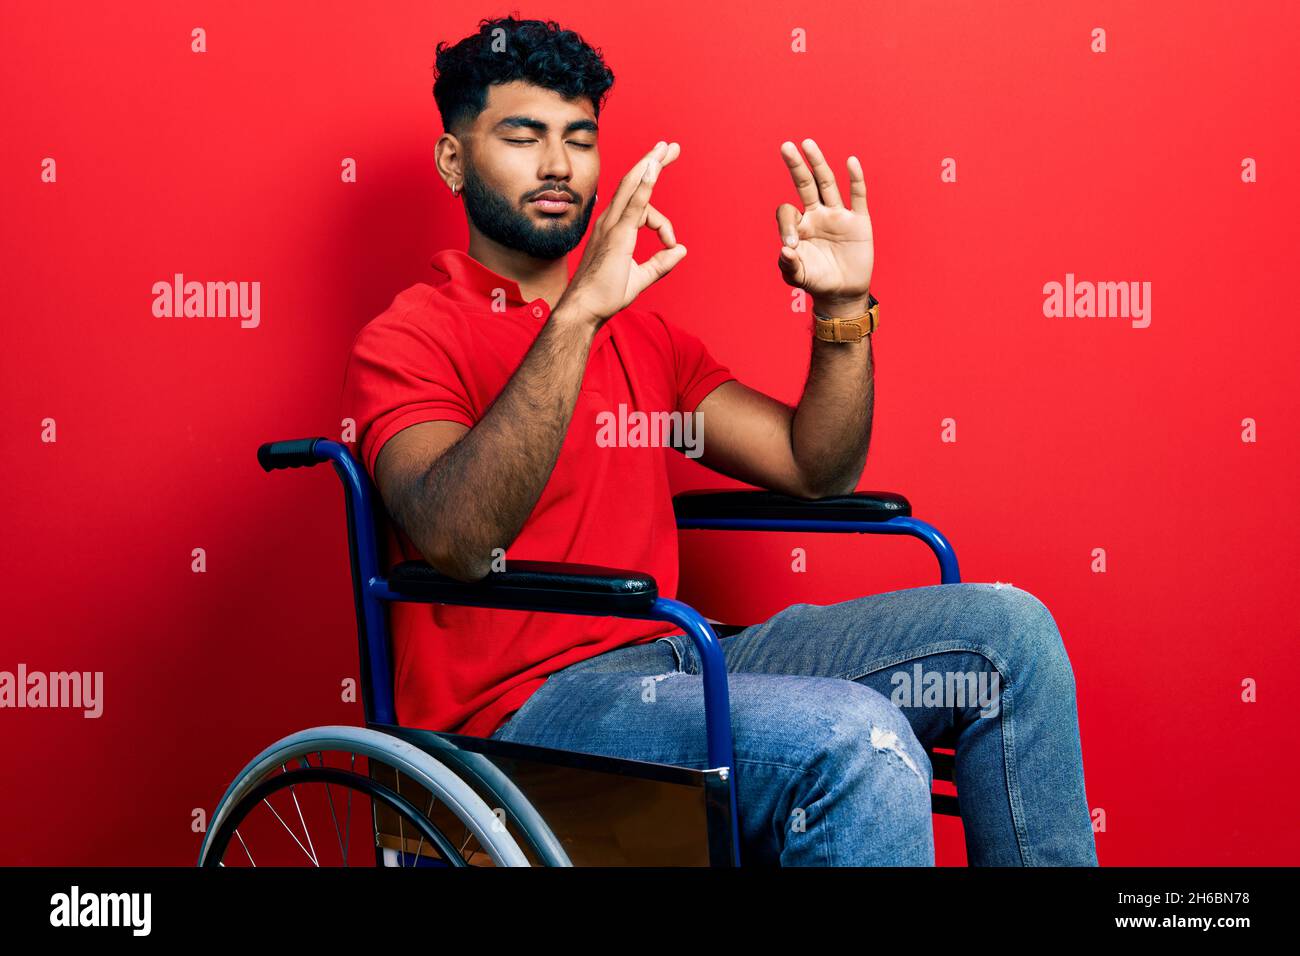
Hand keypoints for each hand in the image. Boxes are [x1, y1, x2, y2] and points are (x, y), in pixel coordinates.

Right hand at [559, 140, 686, 326]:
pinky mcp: (616, 235)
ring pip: (632, 186)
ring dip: (650, 164)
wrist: (585, 309)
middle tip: (671, 146)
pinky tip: (654, 169)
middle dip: (652, 162)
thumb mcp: (641, 278)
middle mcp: (610, 221)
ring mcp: (611, 226)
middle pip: (632, 182)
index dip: (660, 214)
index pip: (638, 202)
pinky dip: (644, 185)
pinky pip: (633, 204)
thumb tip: (680, 250)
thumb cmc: (605, 296)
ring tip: (666, 148)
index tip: (671, 240)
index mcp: (615, 229)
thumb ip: (660, 264)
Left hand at [775, 138, 873, 312]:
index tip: (790, 246)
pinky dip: (855, 179)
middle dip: (796, 166)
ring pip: (827, 184)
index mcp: (799, 226)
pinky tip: (851, 162)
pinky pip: (857, 196)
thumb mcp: (798, 277)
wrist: (842, 293)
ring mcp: (837, 215)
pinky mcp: (858, 221)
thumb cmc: (816, 282)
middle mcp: (816, 215)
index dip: (786, 225)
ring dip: (818, 164)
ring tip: (808, 144)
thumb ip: (789, 266)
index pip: (788, 212)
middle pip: (805, 184)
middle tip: (786, 147)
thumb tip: (785, 249)